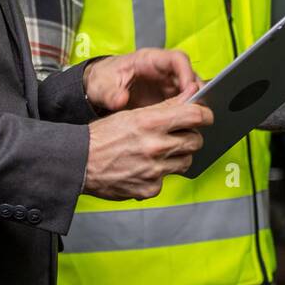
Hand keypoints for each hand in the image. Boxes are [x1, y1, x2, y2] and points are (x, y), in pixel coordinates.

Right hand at [81, 86, 213, 200]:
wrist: (79, 163)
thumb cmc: (102, 136)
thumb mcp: (132, 114)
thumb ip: (165, 108)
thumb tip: (190, 96)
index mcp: (151, 122)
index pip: (195, 115)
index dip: (205, 114)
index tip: (206, 116)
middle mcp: (155, 146)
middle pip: (195, 140)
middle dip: (190, 137)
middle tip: (178, 135)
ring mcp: (154, 170)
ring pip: (185, 161)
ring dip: (178, 156)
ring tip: (160, 152)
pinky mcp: (150, 188)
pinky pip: (167, 179)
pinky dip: (160, 174)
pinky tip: (144, 168)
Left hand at [83, 48, 200, 113]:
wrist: (100, 87)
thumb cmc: (104, 79)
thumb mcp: (103, 86)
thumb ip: (112, 93)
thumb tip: (121, 100)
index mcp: (149, 60)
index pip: (177, 59)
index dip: (187, 73)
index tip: (190, 89)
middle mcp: (163, 70)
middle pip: (190, 75)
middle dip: (197, 91)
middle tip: (195, 110)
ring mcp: (167, 83)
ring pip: (191, 90)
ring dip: (194, 103)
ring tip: (191, 120)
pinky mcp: (167, 97)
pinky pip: (183, 102)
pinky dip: (186, 112)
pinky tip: (183, 125)